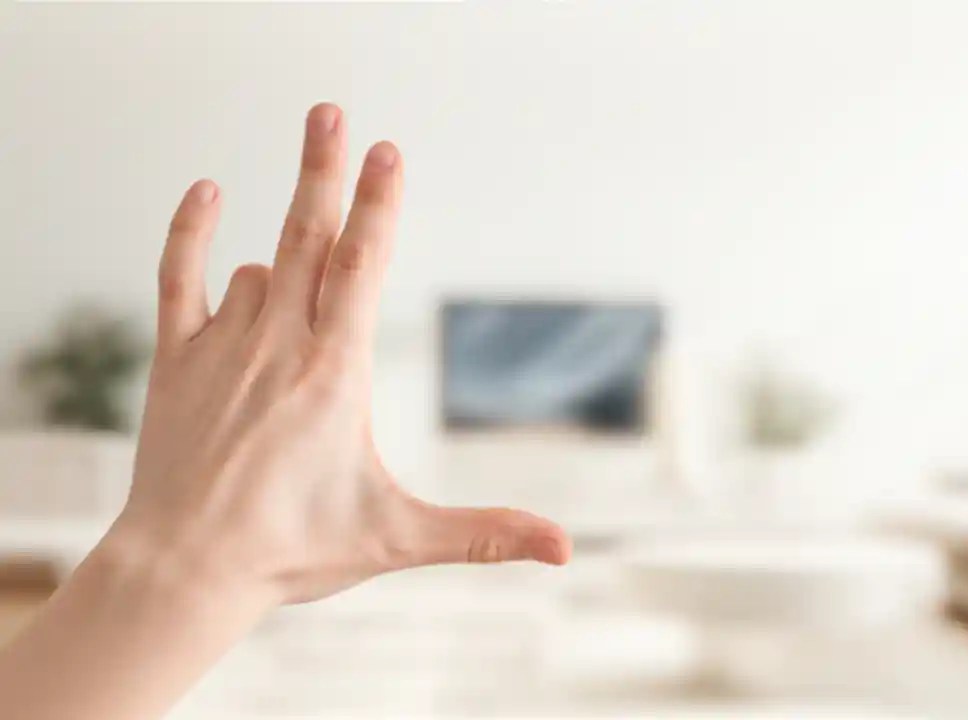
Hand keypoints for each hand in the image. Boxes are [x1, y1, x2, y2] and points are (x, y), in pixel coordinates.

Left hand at [114, 102, 569, 605]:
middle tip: (332, 112)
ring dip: (285, 228)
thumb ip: (484, 534)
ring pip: (259, 265)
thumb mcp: (399, 539)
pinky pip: (181, 279)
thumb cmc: (292, 552)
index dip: (379, 206)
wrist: (184, 572)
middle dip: (325, 172)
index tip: (388, 151)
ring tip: (310, 213)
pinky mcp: (177, 363)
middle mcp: (280, 347)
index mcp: (335, 375)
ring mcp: (224, 350)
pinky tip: (209, 192)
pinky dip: (192, 232)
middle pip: (309, 239)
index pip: (362, 268)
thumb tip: (566, 549)